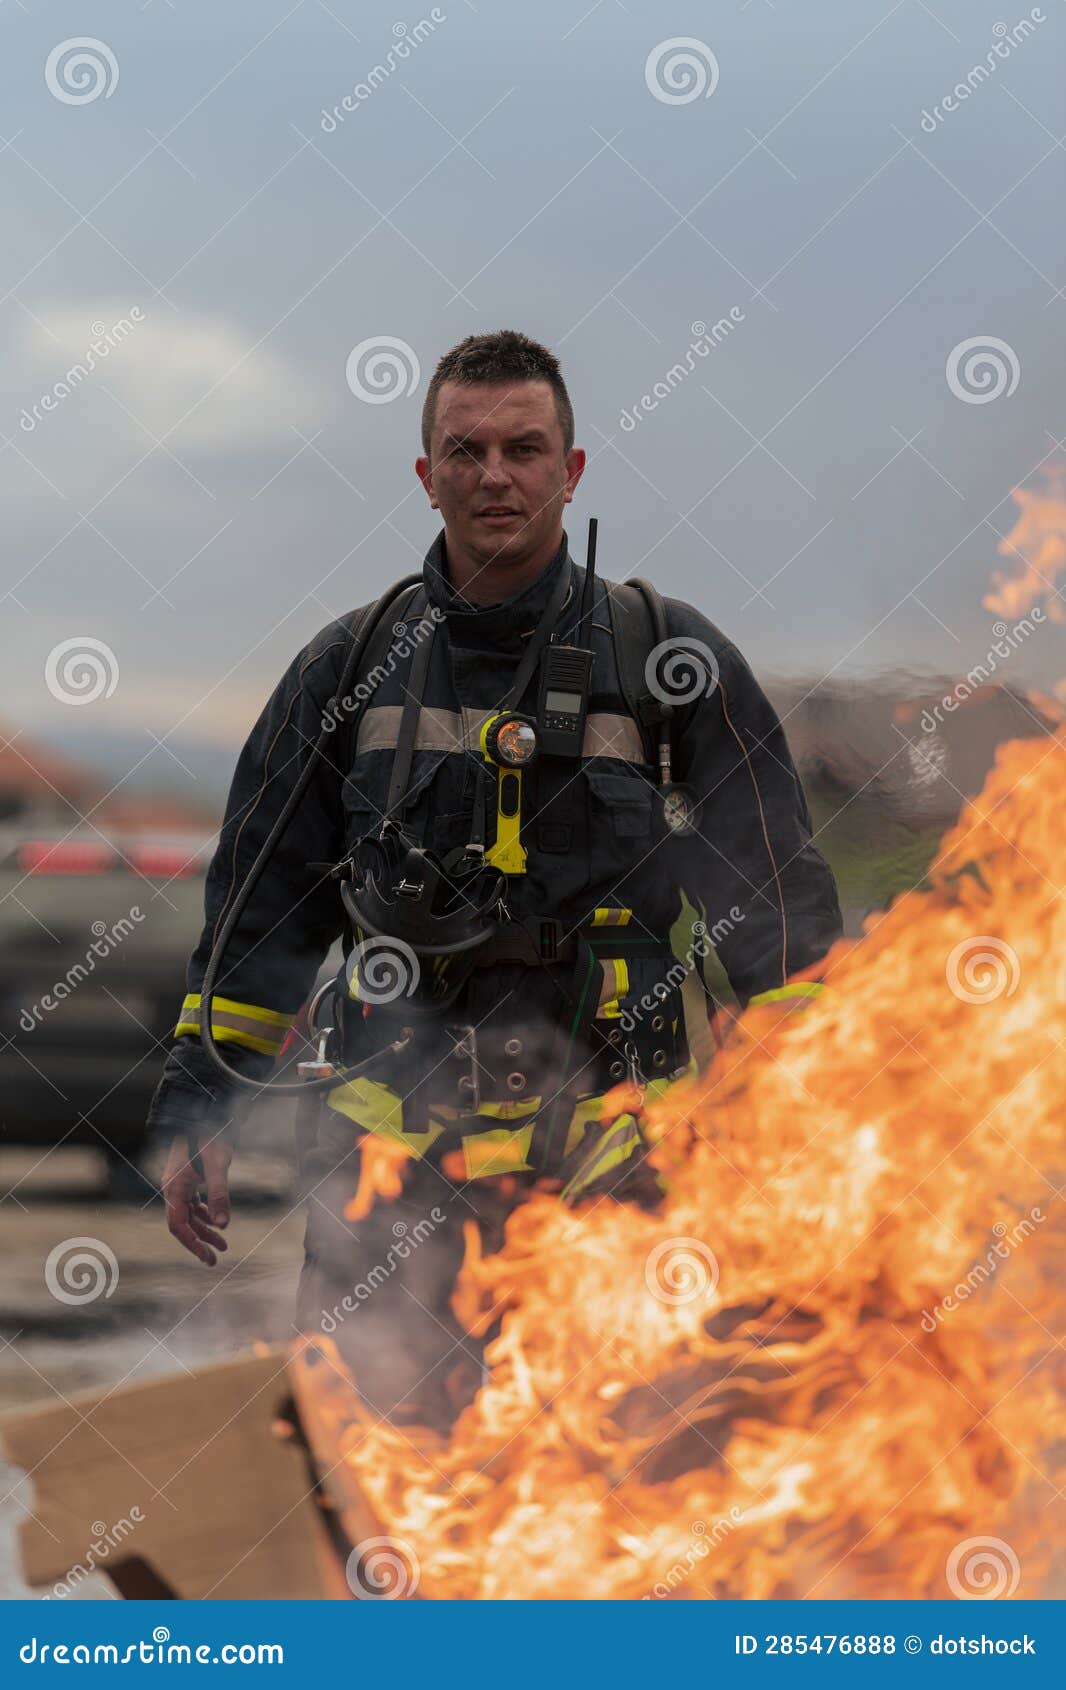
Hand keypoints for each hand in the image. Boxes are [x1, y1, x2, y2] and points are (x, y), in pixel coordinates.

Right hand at [163, 1131, 232, 1265]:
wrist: (202, 1111)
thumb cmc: (209, 1134)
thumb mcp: (218, 1164)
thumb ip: (219, 1194)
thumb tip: (223, 1225)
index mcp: (174, 1186)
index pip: (178, 1224)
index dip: (192, 1243)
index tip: (207, 1257)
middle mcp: (172, 1187)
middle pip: (182, 1223)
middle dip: (198, 1242)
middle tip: (215, 1260)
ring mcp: (179, 1183)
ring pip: (188, 1215)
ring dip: (204, 1230)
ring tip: (223, 1244)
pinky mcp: (186, 1179)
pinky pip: (192, 1204)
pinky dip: (204, 1215)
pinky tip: (216, 1223)